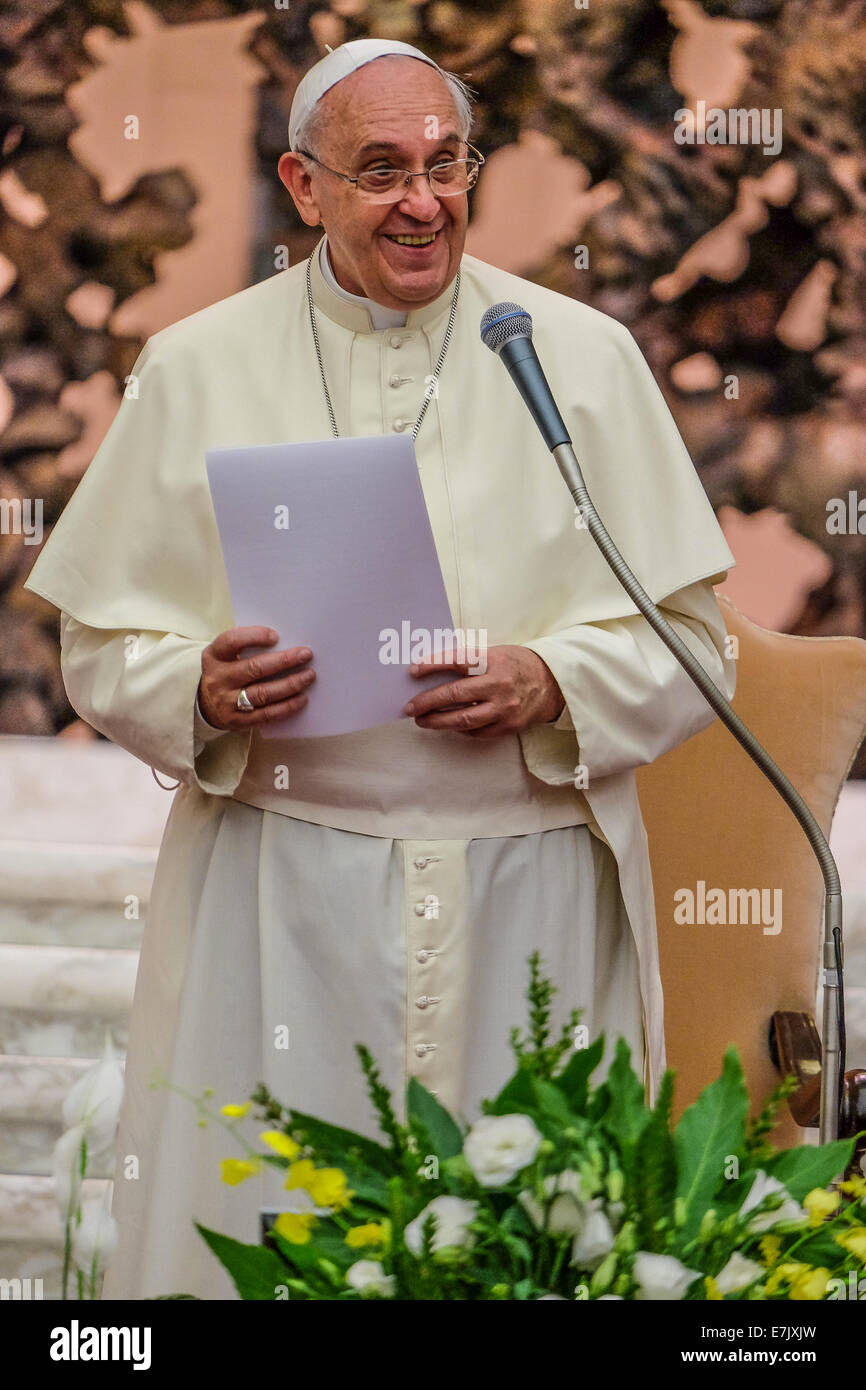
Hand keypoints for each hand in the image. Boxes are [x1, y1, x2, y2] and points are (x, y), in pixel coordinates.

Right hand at [199, 626, 315, 730]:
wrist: (206, 705)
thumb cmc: (226, 672)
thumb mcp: (226, 655)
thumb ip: (247, 647)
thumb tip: (285, 643)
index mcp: (214, 656)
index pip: (232, 641)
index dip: (254, 637)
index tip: (276, 636)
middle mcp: (218, 679)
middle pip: (254, 668)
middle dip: (283, 661)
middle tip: (305, 655)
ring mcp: (226, 702)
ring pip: (262, 693)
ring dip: (290, 684)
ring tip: (308, 676)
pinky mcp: (237, 721)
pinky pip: (266, 714)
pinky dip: (286, 706)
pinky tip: (302, 698)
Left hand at [404, 644, 564, 738]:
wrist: (552, 684)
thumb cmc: (516, 665)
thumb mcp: (495, 653)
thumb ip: (469, 662)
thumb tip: (432, 672)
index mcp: (494, 660)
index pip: (457, 661)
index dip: (433, 665)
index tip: (413, 671)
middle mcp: (499, 685)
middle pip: (455, 694)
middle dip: (427, 701)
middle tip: (410, 707)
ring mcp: (505, 708)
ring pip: (463, 719)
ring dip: (438, 721)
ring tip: (422, 720)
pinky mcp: (509, 726)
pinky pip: (477, 732)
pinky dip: (460, 729)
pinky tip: (449, 725)